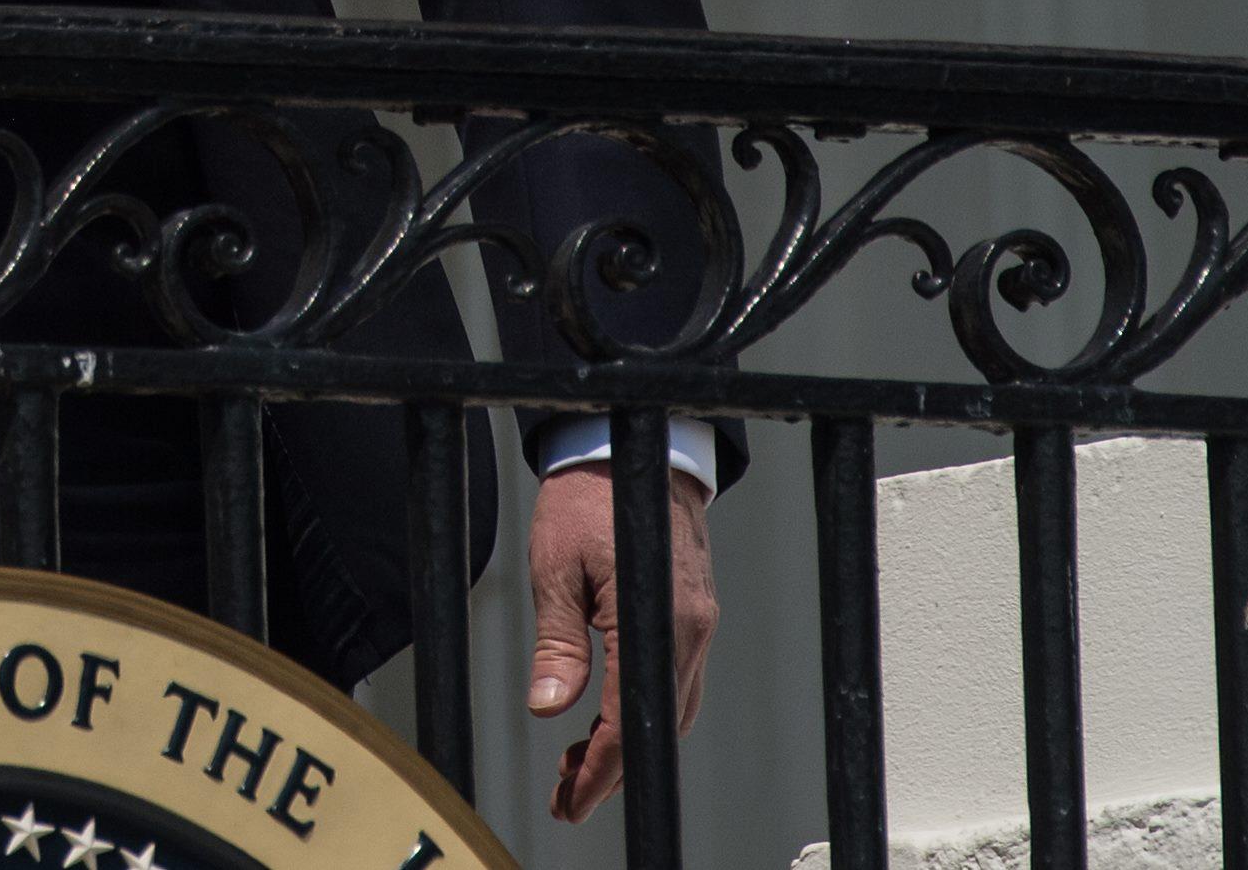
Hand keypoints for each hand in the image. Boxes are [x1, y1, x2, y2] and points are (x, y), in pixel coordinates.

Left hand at [525, 460, 713, 823]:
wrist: (634, 447)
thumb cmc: (589, 496)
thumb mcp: (554, 568)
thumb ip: (556, 643)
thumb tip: (547, 704)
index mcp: (655, 619)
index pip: (627, 719)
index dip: (598, 770)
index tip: (570, 800)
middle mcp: (690, 629)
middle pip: (656, 728)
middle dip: (612, 771)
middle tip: (567, 795)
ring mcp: (700, 623)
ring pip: (670, 710)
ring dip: (629, 744)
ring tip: (578, 764)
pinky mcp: (696, 615)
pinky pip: (676, 682)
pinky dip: (643, 710)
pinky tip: (610, 716)